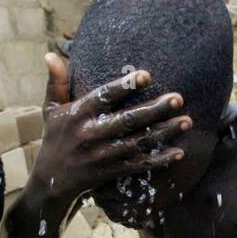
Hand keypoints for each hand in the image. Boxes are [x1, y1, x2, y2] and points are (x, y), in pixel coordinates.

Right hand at [32, 53, 191, 199]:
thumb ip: (56, 82)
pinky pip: (138, 166)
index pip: (103, 97)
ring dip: (164, 133)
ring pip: (137, 143)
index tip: (147, 75)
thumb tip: (50, 54)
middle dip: (154, 109)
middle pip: (127, 120)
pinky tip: (178, 153)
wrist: (51, 183)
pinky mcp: (111, 172)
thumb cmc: (55, 140)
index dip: (125, 86)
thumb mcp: (51, 110)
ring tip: (187, 121)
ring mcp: (102, 155)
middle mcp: (91, 134)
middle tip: (178, 98)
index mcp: (78, 115)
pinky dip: (158, 160)